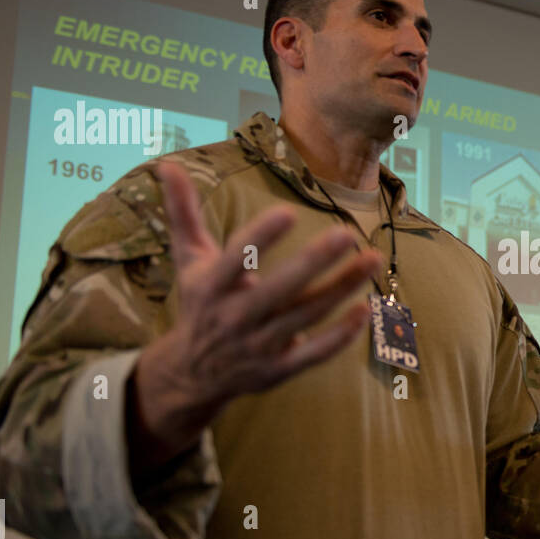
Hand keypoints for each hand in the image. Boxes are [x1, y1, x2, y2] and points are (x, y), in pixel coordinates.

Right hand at [137, 161, 382, 423]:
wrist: (191, 375)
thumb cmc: (200, 303)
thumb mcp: (189, 259)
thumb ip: (183, 212)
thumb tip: (167, 164)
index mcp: (211, 287)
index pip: (236, 259)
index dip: (260, 237)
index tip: (288, 211)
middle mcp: (235, 318)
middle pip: (279, 289)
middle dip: (314, 262)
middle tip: (347, 233)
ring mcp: (259, 346)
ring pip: (306, 316)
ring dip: (341, 288)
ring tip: (372, 258)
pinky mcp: (279, 369)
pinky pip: (315, 353)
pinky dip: (341, 335)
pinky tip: (365, 308)